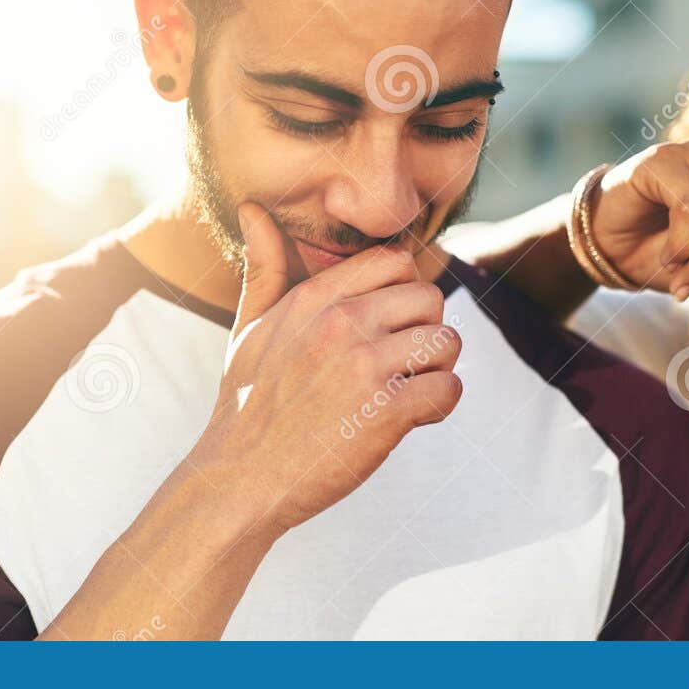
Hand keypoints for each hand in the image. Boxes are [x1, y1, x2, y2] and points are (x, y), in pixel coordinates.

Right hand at [187, 202, 463, 536]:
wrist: (240, 480)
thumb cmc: (246, 404)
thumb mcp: (248, 328)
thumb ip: (264, 268)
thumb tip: (252, 209)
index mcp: (313, 299)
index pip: (393, 260)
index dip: (402, 289)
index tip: (389, 323)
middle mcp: (341, 324)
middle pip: (429, 297)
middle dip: (423, 330)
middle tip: (399, 362)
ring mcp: (365, 367)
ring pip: (446, 341)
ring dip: (435, 368)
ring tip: (406, 388)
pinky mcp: (386, 414)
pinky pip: (448, 389)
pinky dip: (439, 406)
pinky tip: (410, 418)